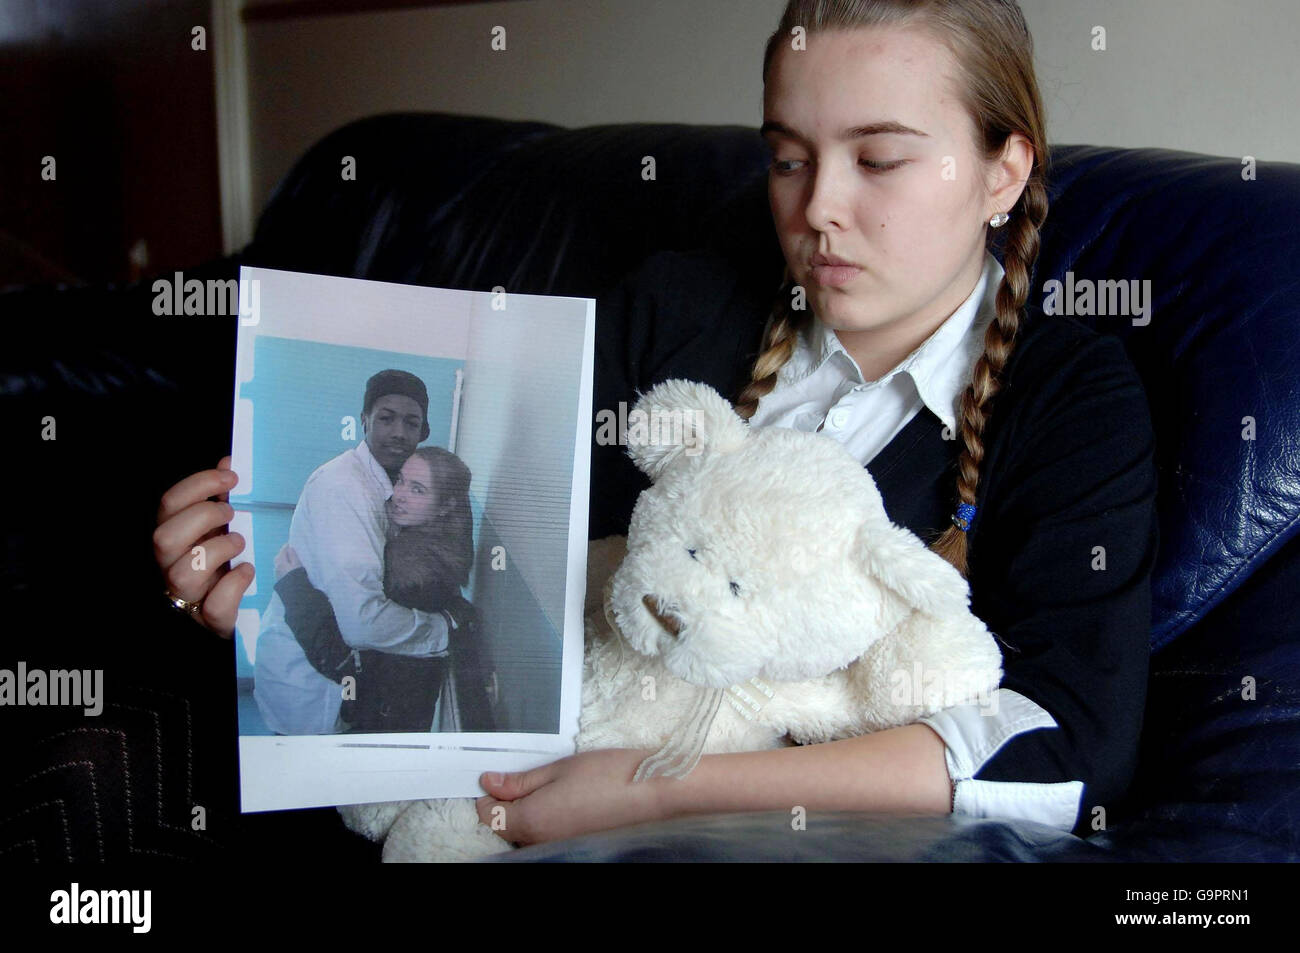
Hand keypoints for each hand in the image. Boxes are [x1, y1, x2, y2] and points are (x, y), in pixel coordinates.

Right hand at [153, 455, 252, 637]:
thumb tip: (229, 461)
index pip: (169, 504)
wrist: (241, 610)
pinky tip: (247, 570)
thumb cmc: (227, 561)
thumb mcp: (223, 527)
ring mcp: (187, 596)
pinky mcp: (209, 621)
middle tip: (232, 513)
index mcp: (172, 538)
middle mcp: (170, 567)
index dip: (199, 485)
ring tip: (240, 542)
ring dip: (217, 550)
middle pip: (164, 538)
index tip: (232, 476)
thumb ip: (222, 497)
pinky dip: (234, 584)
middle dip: (202, 517)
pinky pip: (214, 605)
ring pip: (184, 573)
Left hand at [274, 543, 301, 579]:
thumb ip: (293, 555)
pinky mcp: (279, 579)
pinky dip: (284, 566)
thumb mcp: (297, 564)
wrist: (294, 593)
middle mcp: (276, 567)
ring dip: (284, 560)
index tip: (292, 544)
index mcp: (280, 562)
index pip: (283, 550)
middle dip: (284, 553)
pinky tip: (289, 568)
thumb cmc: (297, 577)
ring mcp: (277, 574)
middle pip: (279, 557)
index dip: (288, 546)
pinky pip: (280, 569)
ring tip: (291, 560)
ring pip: (279, 563)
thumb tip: (289, 548)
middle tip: (291, 551)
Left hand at [475, 748, 665, 846]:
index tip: (500, 779)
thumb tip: (490, 783)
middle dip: (510, 805)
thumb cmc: (610, 775)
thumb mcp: (559, 768)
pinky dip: (550, 823)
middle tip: (529, 780)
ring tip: (554, 790)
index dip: (489, 795)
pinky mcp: (576, 847)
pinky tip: (569, 804)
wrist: (653, 792)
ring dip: (530, 815)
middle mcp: (541, 841)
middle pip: (506, 827)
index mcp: (531, 819)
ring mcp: (560, 847)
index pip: (488, 815)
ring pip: (528, 835)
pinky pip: (549, 838)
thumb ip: (520, 781)